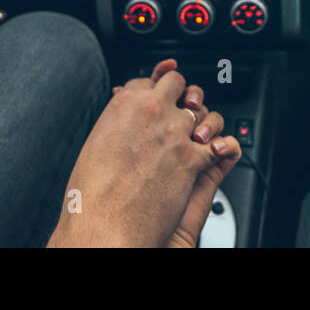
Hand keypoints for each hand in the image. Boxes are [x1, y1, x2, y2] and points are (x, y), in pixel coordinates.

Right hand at [47, 59, 240, 247]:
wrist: (105, 228)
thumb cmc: (91, 196)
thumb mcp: (94, 149)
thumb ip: (115, 131)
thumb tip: (121, 130)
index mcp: (122, 105)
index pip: (147, 82)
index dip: (157, 86)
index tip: (162, 89)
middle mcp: (150, 111)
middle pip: (177, 84)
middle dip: (182, 94)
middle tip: (183, 106)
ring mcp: (174, 132)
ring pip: (201, 112)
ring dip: (202, 123)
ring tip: (198, 135)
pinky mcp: (191, 158)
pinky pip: (216, 145)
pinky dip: (218, 150)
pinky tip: (213, 155)